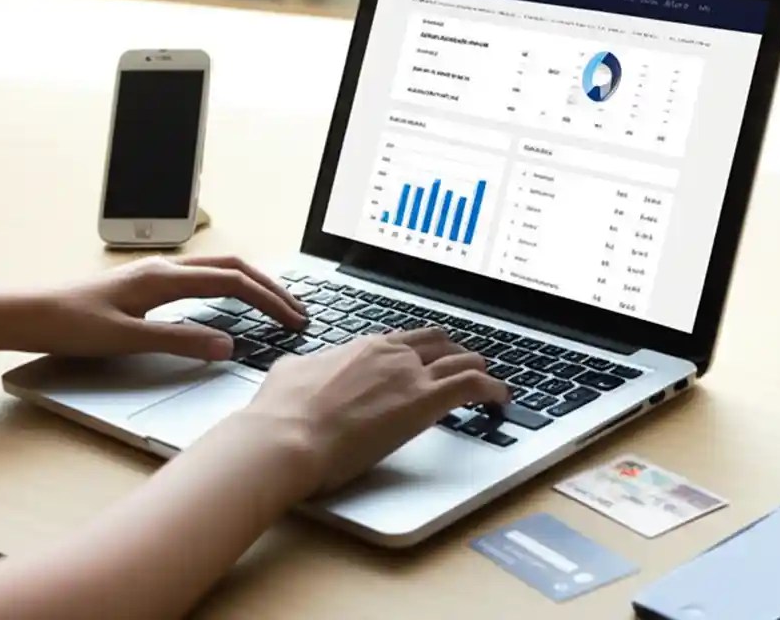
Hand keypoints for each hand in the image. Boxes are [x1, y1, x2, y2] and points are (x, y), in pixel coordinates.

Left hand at [19, 256, 306, 360]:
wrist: (26, 314)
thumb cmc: (68, 325)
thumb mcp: (127, 340)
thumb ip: (180, 341)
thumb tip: (229, 346)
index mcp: (165, 278)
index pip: (233, 282)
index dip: (268, 301)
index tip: (293, 320)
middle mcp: (165, 269)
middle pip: (234, 267)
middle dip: (271, 288)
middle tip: (298, 312)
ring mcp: (156, 274)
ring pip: (220, 269)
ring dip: (253, 284)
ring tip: (276, 305)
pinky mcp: (147, 284)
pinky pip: (203, 277)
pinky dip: (231, 286)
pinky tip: (232, 304)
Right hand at [244, 328, 510, 495]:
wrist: (284, 438)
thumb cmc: (279, 414)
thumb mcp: (290, 373)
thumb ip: (309, 367)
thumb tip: (305, 368)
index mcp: (360, 348)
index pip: (402, 341)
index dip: (419, 351)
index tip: (426, 362)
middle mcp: (389, 354)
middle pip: (437, 343)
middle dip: (453, 354)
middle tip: (461, 369)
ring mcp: (408, 375)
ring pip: (461, 359)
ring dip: (477, 369)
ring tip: (487, 383)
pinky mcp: (424, 402)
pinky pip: (473, 385)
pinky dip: (493, 389)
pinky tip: (501, 399)